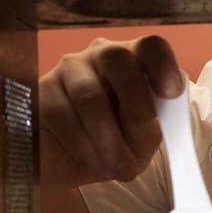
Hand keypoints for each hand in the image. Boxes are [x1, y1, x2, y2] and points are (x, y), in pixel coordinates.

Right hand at [39, 35, 182, 201]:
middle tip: (141, 130)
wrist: (70, 165)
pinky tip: (91, 159)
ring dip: (108, 139)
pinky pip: (62, 116)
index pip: (151, 46)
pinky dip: (83, 146)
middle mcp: (102, 57)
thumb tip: (154, 122)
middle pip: (118, 58)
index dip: (162, 65)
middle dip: (135, 99)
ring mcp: (68, 70)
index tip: (170, 92)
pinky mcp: (40, 92)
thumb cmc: (115, 145)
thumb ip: (151, 127)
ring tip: (117, 165)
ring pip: (89, 96)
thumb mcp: (142, 142)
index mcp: (136, 63)